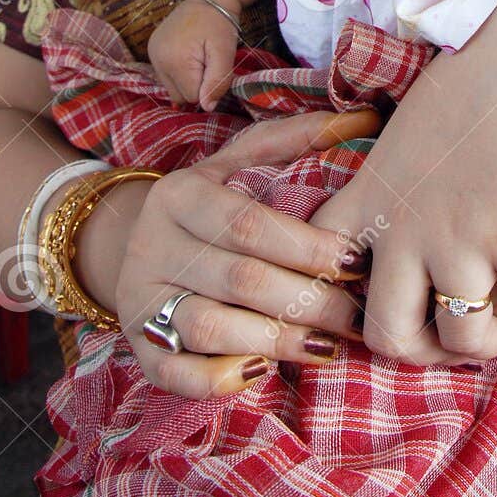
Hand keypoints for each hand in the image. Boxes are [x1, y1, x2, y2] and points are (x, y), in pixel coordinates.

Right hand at [111, 108, 379, 396]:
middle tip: (356, 315)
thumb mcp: (239, 161)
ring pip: (211, 328)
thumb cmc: (211, 201)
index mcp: (180, 194)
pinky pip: (178, 373)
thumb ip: (297, 139)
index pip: (247, 223)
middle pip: (240, 280)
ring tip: (327, 346)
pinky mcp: (140, 349)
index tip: (355, 261)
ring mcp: (143, 301)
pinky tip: (264, 370)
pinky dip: (222, 379)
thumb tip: (364, 117)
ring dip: (279, 341)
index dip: (306, 246)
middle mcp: (154, 247)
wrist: (132, 243)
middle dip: (309, 301)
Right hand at [148, 0, 238, 110]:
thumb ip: (218, 81)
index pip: (193, 97)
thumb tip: (206, 107)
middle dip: (197, 84)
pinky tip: (187, 55)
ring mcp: (152, 54)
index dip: (208, 86)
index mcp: (176, 62)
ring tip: (198, 57)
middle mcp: (157, 60)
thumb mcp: (225, 53)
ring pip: (172, 88)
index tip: (214, 67)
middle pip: (180, 96)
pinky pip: (166, 76)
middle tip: (207, 62)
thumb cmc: (220, 25)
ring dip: (187, 79)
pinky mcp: (151, 50)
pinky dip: (178, 72)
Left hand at [311, 0, 496, 366]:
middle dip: (425, 355)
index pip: (323, 272)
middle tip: (456, 339)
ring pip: (461, 335)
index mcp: (371, 197)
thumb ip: (396, 187)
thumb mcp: (406, 136)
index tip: (387, 305)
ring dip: (491, 345)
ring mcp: (458, 236)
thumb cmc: (473, 86)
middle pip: (387, 333)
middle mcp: (404, 226)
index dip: (345, 306)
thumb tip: (407, 234)